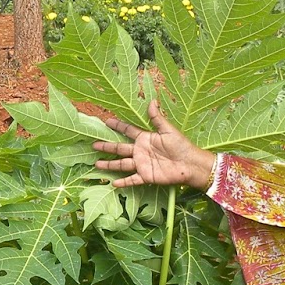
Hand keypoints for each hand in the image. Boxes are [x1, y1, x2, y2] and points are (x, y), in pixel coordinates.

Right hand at [93, 100, 216, 189]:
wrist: (190, 164)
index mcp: (145, 138)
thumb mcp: (168, 130)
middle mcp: (141, 151)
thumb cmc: (182, 145)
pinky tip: (113, 183)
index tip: (106, 121)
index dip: (118, 126)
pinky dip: (123, 182)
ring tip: (97, 164)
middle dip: (107, 146)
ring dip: (110, 164)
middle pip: (120, 148)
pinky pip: (132, 180)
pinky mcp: (146, 176)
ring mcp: (142, 164)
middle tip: (94, 144)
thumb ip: (157, 118)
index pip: (128, 131)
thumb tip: (152, 100)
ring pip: (122, 164)